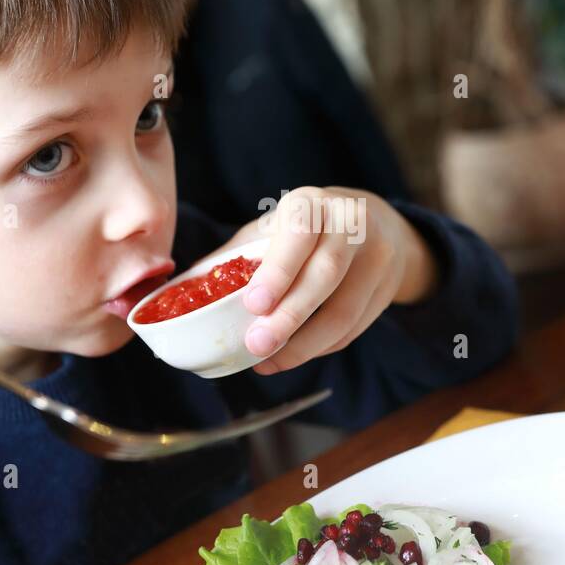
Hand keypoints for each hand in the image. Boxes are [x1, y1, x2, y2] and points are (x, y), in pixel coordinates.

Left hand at [221, 187, 437, 373]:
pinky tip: (289, 356)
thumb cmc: (307, 229)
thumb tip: (178, 294)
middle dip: (289, 316)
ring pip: (343, 311)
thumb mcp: (273, 227)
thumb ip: (234, 257)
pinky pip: (353, 328)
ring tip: (268, 361)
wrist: (377, 223)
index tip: (253, 303)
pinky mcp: (386, 290)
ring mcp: (376, 258)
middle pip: (325, 275)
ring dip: (304, 344)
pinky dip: (319, 348)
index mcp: (313, 203)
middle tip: (256, 344)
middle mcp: (351, 224)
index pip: (300, 232)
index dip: (278, 270)